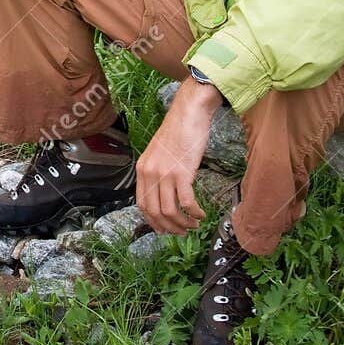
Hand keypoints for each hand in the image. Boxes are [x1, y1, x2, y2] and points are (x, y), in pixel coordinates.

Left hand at [137, 78, 223, 233]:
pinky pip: (187, 202)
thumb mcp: (159, 153)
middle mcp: (150, 173)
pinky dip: (195, 213)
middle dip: (169, 227)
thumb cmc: (178, 131)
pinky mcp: (182, 172)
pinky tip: (201, 214)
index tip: (164, 228)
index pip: (141, 204)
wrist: (189, 113)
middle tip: (182, 231)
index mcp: (142, 169)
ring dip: (183, 223)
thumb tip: (164, 193)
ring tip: (194, 224)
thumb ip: (157, 171)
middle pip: (154, 212)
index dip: (153, 221)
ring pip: (169, 211)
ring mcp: (165, 173)